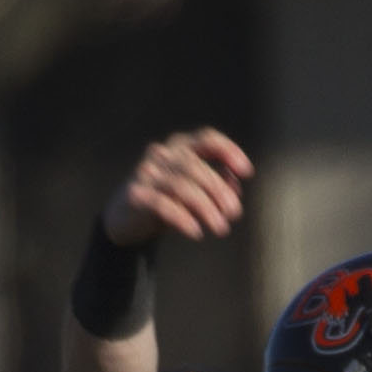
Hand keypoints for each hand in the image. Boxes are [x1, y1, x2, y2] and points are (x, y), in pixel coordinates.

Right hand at [103, 129, 251, 248]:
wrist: (125, 218)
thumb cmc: (166, 199)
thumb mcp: (193, 190)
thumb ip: (215, 183)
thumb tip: (235, 185)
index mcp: (179, 146)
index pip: (206, 138)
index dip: (228, 150)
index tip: (246, 172)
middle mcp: (161, 154)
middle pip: (195, 166)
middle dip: (219, 190)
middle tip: (234, 213)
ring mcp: (146, 173)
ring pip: (181, 186)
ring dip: (205, 207)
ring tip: (220, 228)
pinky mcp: (136, 195)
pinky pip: (162, 205)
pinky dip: (182, 219)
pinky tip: (196, 232)